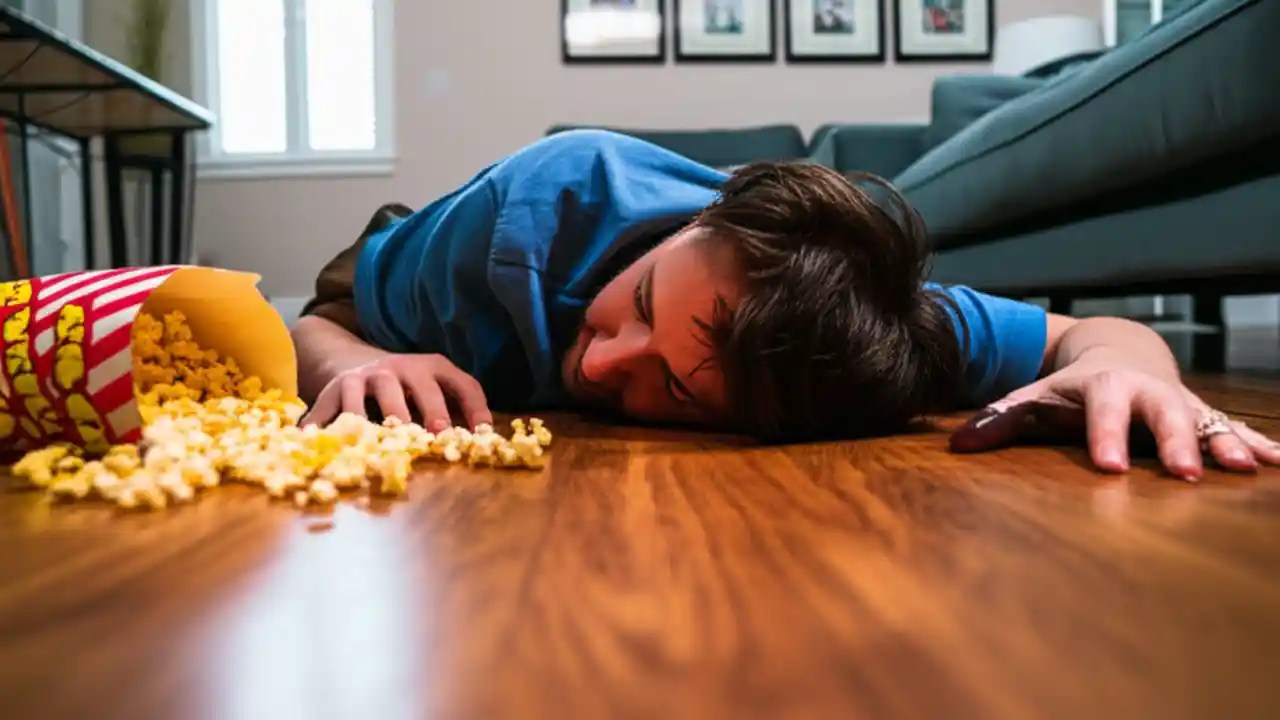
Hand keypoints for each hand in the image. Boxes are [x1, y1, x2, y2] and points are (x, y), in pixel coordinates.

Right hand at [300, 353, 491, 431]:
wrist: (362, 365)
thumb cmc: (411, 388)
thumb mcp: (436, 387)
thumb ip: (460, 406)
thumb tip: (485, 436)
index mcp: (432, 367)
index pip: (461, 382)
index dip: (473, 405)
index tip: (479, 431)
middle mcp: (399, 367)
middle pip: (414, 385)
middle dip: (427, 409)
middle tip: (433, 434)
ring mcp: (365, 375)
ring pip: (366, 393)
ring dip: (370, 416)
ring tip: (376, 440)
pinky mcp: (337, 387)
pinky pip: (328, 406)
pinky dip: (321, 422)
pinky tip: (314, 438)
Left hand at [949, 352, 1279, 479]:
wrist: (1117, 353)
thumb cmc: (1068, 388)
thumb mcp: (1032, 399)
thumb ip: (997, 420)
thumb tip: (956, 444)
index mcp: (1102, 387)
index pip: (1103, 411)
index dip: (1106, 436)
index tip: (1109, 468)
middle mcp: (1147, 393)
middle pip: (1164, 414)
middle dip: (1176, 442)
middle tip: (1185, 474)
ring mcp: (1180, 404)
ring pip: (1208, 422)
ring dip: (1227, 444)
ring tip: (1246, 470)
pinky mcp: (1204, 416)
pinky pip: (1235, 429)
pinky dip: (1257, 444)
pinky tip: (1278, 464)